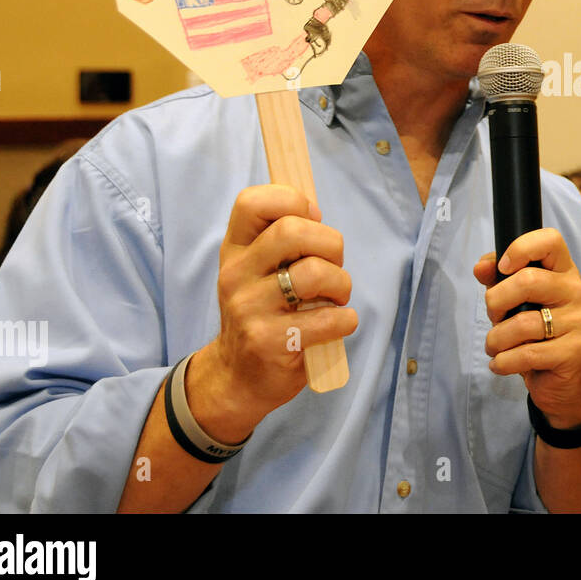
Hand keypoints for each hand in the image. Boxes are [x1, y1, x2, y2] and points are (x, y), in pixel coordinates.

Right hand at [188, 185, 357, 442]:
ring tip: (335, 298)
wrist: (237, 378)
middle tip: (332, 266)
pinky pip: (329, 318)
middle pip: (293, 231)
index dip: (292, 201)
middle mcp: (235, 275)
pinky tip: (336, 325)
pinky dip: (346, 320)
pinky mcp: (270, 342)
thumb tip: (314, 211)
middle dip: (331, 244)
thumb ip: (279, 239)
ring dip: (341, 284)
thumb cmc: (262, 314)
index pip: (252, 202)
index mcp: (234, 250)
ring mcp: (249, 309)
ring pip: (315, 273)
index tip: (312, 221)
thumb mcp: (255, 271)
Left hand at [474, 229, 580, 429]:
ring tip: (495, 348)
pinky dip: (504, 362)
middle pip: (528, 281)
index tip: (503, 267)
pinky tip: (501, 364)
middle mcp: (578, 292)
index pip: (551, 240)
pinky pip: (527, 354)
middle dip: (495, 302)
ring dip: (496, 339)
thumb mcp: (516, 305)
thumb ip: (498, 281)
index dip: (521, 248)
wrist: (564, 385)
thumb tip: (481, 267)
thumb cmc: (537, 338)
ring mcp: (580, 323)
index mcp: (565, 273)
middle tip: (494, 319)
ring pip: (523, 323)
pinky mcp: (576, 353)